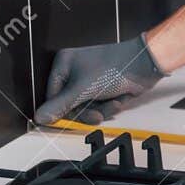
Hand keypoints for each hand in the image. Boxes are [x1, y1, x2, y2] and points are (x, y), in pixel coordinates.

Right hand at [33, 36, 164, 125]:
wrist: (145, 64)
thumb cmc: (115, 67)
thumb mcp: (82, 90)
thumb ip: (60, 106)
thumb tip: (39, 117)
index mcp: (64, 63)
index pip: (52, 96)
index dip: (62, 111)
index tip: (70, 121)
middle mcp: (75, 70)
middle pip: (70, 104)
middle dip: (86, 112)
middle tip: (96, 115)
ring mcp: (90, 79)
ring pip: (86, 107)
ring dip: (100, 109)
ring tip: (111, 103)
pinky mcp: (104, 86)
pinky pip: (99, 105)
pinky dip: (109, 106)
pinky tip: (118, 99)